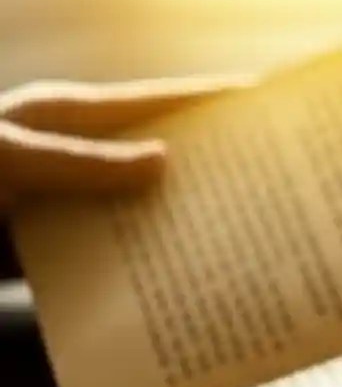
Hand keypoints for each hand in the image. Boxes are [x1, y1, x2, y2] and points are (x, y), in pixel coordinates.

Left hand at [0, 76, 247, 277]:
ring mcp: (57, 203)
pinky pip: (101, 258)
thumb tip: (163, 162)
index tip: (265, 100)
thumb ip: (79, 163)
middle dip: (206, 170)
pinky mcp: (43, 249)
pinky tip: (169, 287)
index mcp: (63, 118)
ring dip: (172, 227)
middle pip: (153, 158)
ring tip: (233, 245)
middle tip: (269, 184)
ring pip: (133, 210)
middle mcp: (68, 157)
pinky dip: (132, 273)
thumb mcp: (7, 161)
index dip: (209, 99)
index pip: (153, 103)